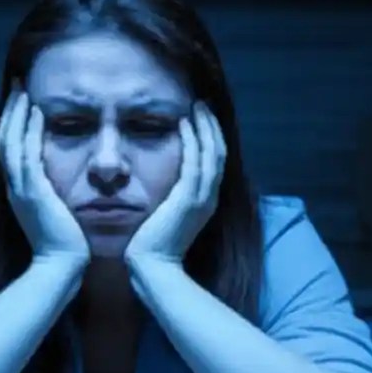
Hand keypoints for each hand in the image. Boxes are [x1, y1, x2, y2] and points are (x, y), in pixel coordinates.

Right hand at [0, 88, 88, 266]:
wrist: (62, 268)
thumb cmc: (66, 247)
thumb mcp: (57, 215)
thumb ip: (56, 198)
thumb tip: (64, 187)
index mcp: (20, 192)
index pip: (11, 150)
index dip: (15, 126)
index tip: (24, 104)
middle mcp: (16, 187)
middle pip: (4, 139)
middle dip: (12, 112)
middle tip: (19, 87)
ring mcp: (22, 189)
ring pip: (11, 142)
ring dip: (17, 114)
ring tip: (24, 91)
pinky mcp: (34, 192)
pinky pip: (27, 154)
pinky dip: (29, 131)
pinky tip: (37, 112)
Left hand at [124, 102, 224, 268]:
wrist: (153, 268)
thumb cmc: (153, 246)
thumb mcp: (167, 216)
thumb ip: (171, 198)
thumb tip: (165, 184)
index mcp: (205, 201)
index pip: (215, 162)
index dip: (211, 138)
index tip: (201, 117)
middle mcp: (209, 197)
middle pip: (219, 153)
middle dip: (211, 126)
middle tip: (202, 104)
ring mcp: (201, 199)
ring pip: (211, 154)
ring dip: (204, 128)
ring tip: (197, 107)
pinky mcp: (188, 199)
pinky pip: (195, 163)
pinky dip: (192, 141)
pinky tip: (183, 124)